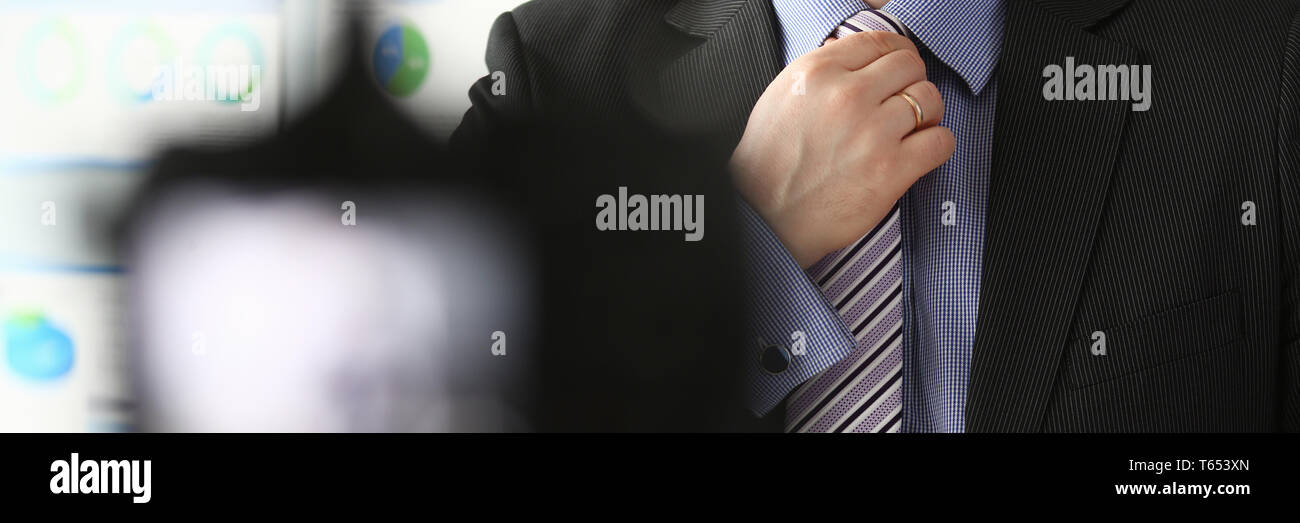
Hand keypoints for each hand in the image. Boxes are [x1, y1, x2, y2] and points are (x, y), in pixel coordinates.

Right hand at [730, 30, 954, 267]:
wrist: (764, 217)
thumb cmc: (769, 162)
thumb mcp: (781, 97)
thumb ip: (820, 71)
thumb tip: (850, 52)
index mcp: (817, 72)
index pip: (877, 42)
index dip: (895, 53)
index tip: (898, 68)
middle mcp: (847, 96)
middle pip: (909, 66)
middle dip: (911, 81)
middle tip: (902, 102)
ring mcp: (873, 133)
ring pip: (929, 99)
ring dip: (927, 113)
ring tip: (911, 129)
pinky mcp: (892, 170)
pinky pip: (941, 141)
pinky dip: (937, 144)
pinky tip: (919, 152)